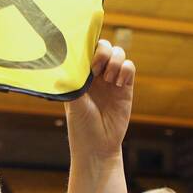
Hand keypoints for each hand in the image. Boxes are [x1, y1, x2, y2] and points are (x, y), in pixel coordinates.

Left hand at [63, 40, 134, 155]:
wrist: (98, 146)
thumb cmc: (81, 127)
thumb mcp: (73, 104)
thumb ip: (72, 84)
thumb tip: (62, 69)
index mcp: (81, 75)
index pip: (86, 50)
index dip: (88, 46)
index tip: (86, 58)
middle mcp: (96, 75)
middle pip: (104, 47)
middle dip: (103, 51)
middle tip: (97, 68)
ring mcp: (112, 80)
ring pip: (118, 53)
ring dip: (115, 61)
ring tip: (109, 79)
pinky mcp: (126, 88)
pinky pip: (130, 67)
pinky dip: (125, 70)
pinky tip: (118, 84)